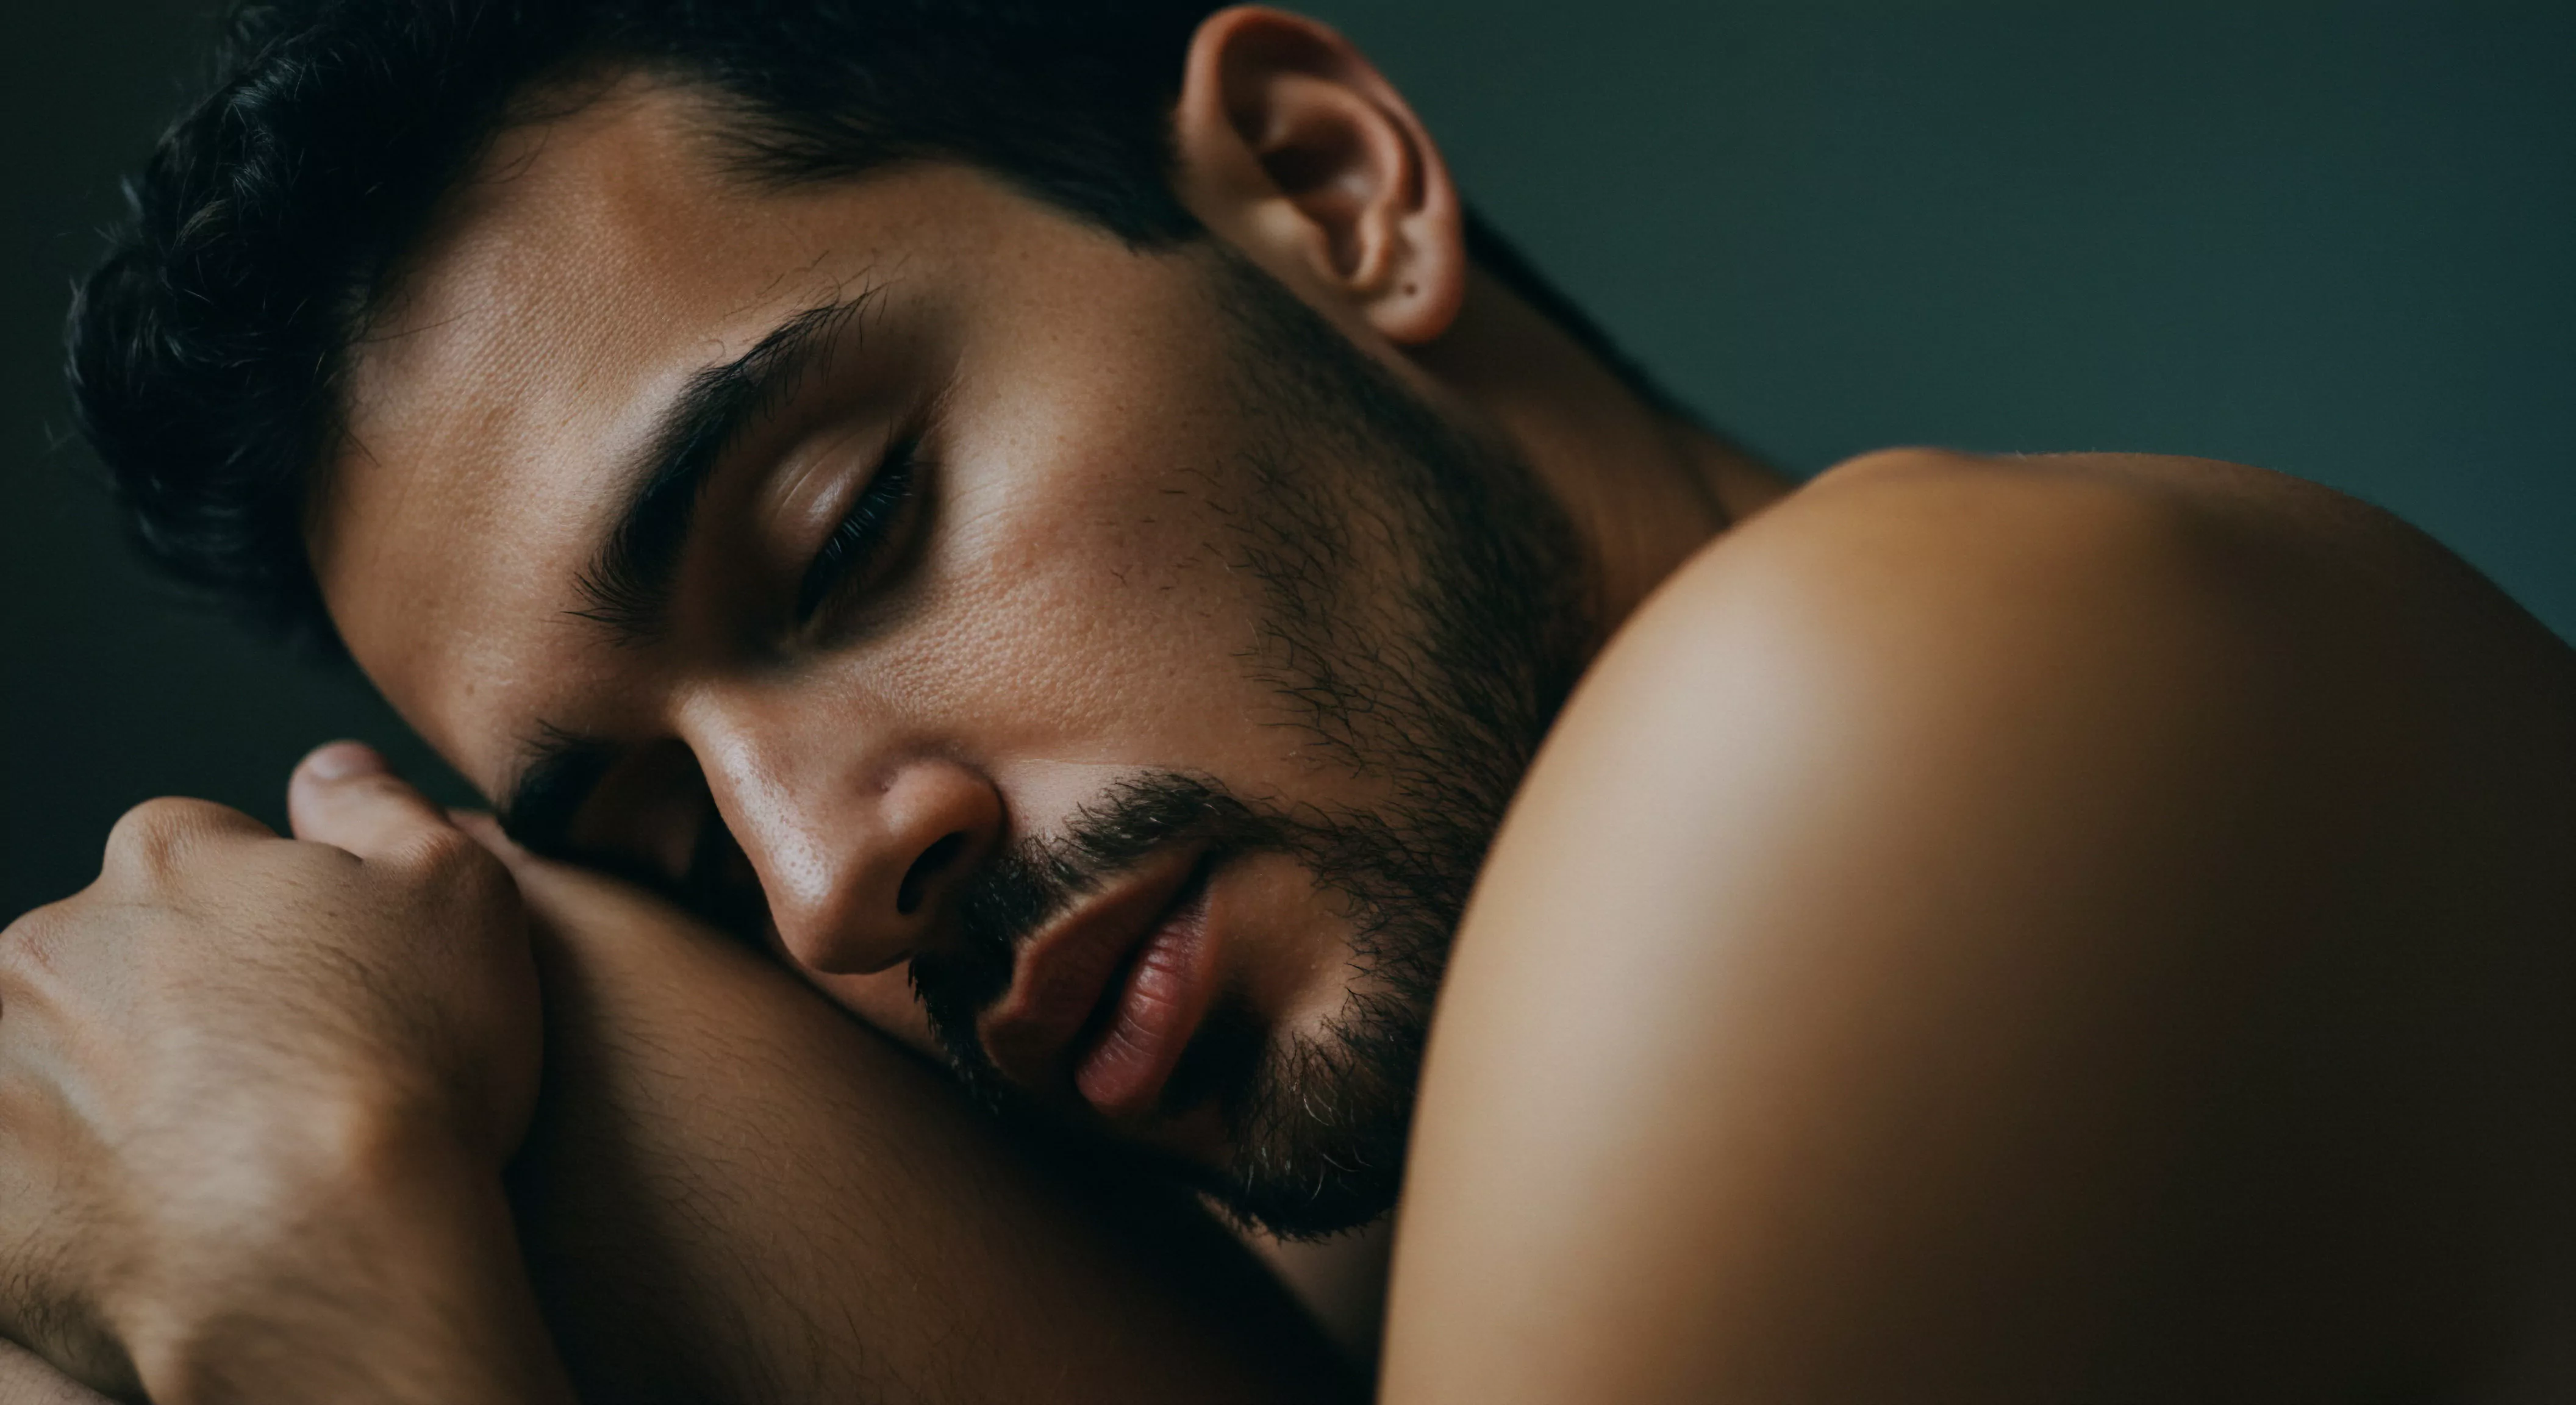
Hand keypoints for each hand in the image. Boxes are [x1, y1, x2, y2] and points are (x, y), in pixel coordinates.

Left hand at [0, 743, 550, 1399]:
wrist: (321, 1256)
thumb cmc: (401, 1069)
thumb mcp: (462, 890)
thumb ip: (383, 809)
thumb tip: (330, 771)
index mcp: (166, 859)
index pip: (201, 857)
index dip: (272, 922)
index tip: (317, 990)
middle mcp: (52, 947)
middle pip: (118, 956)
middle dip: (181, 1005)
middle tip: (278, 1081)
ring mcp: (1, 1072)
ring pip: (62, 1064)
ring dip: (122, 1097)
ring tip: (224, 1163)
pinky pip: (28, 1180)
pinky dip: (81, 1195)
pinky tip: (169, 1222)